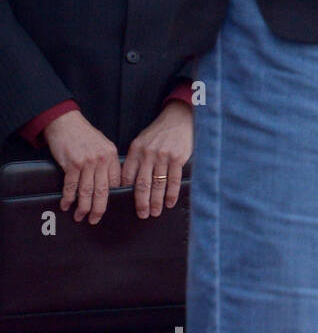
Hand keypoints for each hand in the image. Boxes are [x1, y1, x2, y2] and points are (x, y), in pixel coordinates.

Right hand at [43, 110, 120, 224]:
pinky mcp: (72, 164)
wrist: (67, 123)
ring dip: (83, 207)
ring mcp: (87, 162)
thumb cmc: (85, 136)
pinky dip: (68, 198)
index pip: (116, 181)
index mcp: (112, 155)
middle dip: (99, 209)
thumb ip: (108, 162)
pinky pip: (71, 186)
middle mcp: (102, 160)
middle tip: (95, 220)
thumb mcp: (103, 145)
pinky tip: (66, 205)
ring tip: (80, 217)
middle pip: (103, 191)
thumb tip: (111, 183)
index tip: (112, 209)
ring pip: (87, 191)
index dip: (114, 197)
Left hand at [121, 102, 192, 218]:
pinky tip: (170, 202)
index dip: (125, 193)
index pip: (127, 177)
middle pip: (142, 184)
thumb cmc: (159, 132)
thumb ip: (135, 160)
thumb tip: (128, 184)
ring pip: (158, 185)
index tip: (124, 206)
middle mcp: (148, 154)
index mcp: (136, 150)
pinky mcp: (178, 157)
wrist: (179, 117)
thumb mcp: (142, 142)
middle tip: (142, 215)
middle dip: (141, 203)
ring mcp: (163, 156)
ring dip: (156, 202)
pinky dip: (171, 194)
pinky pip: (173, 180)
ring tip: (155, 212)